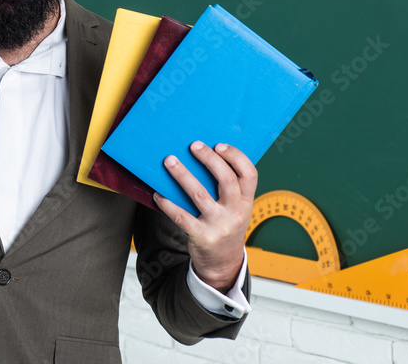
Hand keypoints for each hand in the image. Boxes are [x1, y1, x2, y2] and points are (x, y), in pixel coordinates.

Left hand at [153, 141, 256, 292]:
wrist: (222, 262)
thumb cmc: (225, 225)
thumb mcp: (236, 208)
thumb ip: (228, 187)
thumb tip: (204, 154)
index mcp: (246, 201)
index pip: (249, 174)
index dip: (236, 156)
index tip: (219, 145)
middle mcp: (235, 212)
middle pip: (226, 180)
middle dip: (209, 159)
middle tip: (193, 145)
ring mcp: (219, 225)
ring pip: (199, 195)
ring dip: (183, 175)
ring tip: (169, 161)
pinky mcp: (201, 236)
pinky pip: (181, 216)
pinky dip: (167, 203)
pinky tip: (158, 193)